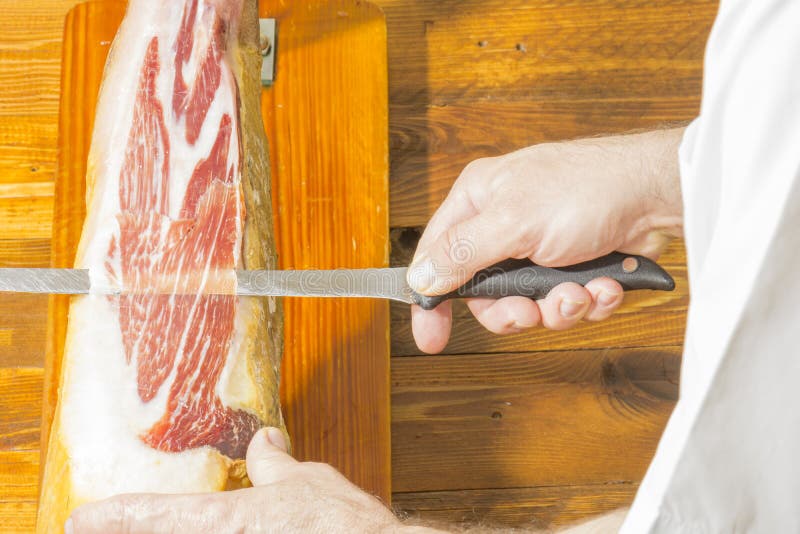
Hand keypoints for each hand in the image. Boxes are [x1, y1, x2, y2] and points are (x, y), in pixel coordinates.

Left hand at [67, 428, 430, 533]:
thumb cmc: (342, 527)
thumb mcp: (307, 483)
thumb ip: (276, 465)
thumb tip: (266, 443)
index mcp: (224, 522)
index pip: (153, 515)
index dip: (112, 516)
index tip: (81, 518)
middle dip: (129, 533)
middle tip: (100, 528)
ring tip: (141, 527)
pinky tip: (235, 531)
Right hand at [408, 129, 683, 352]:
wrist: (658, 193)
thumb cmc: (588, 187)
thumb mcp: (513, 222)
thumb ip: (461, 254)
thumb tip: (419, 279)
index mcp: (478, 201)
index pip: (436, 257)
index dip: (431, 300)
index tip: (431, 338)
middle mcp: (504, 225)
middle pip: (486, 294)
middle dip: (514, 310)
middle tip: (530, 311)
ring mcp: (540, 247)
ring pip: (529, 304)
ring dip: (558, 307)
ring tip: (581, 291)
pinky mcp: (574, 266)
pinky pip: (566, 303)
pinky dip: (587, 301)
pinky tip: (604, 285)